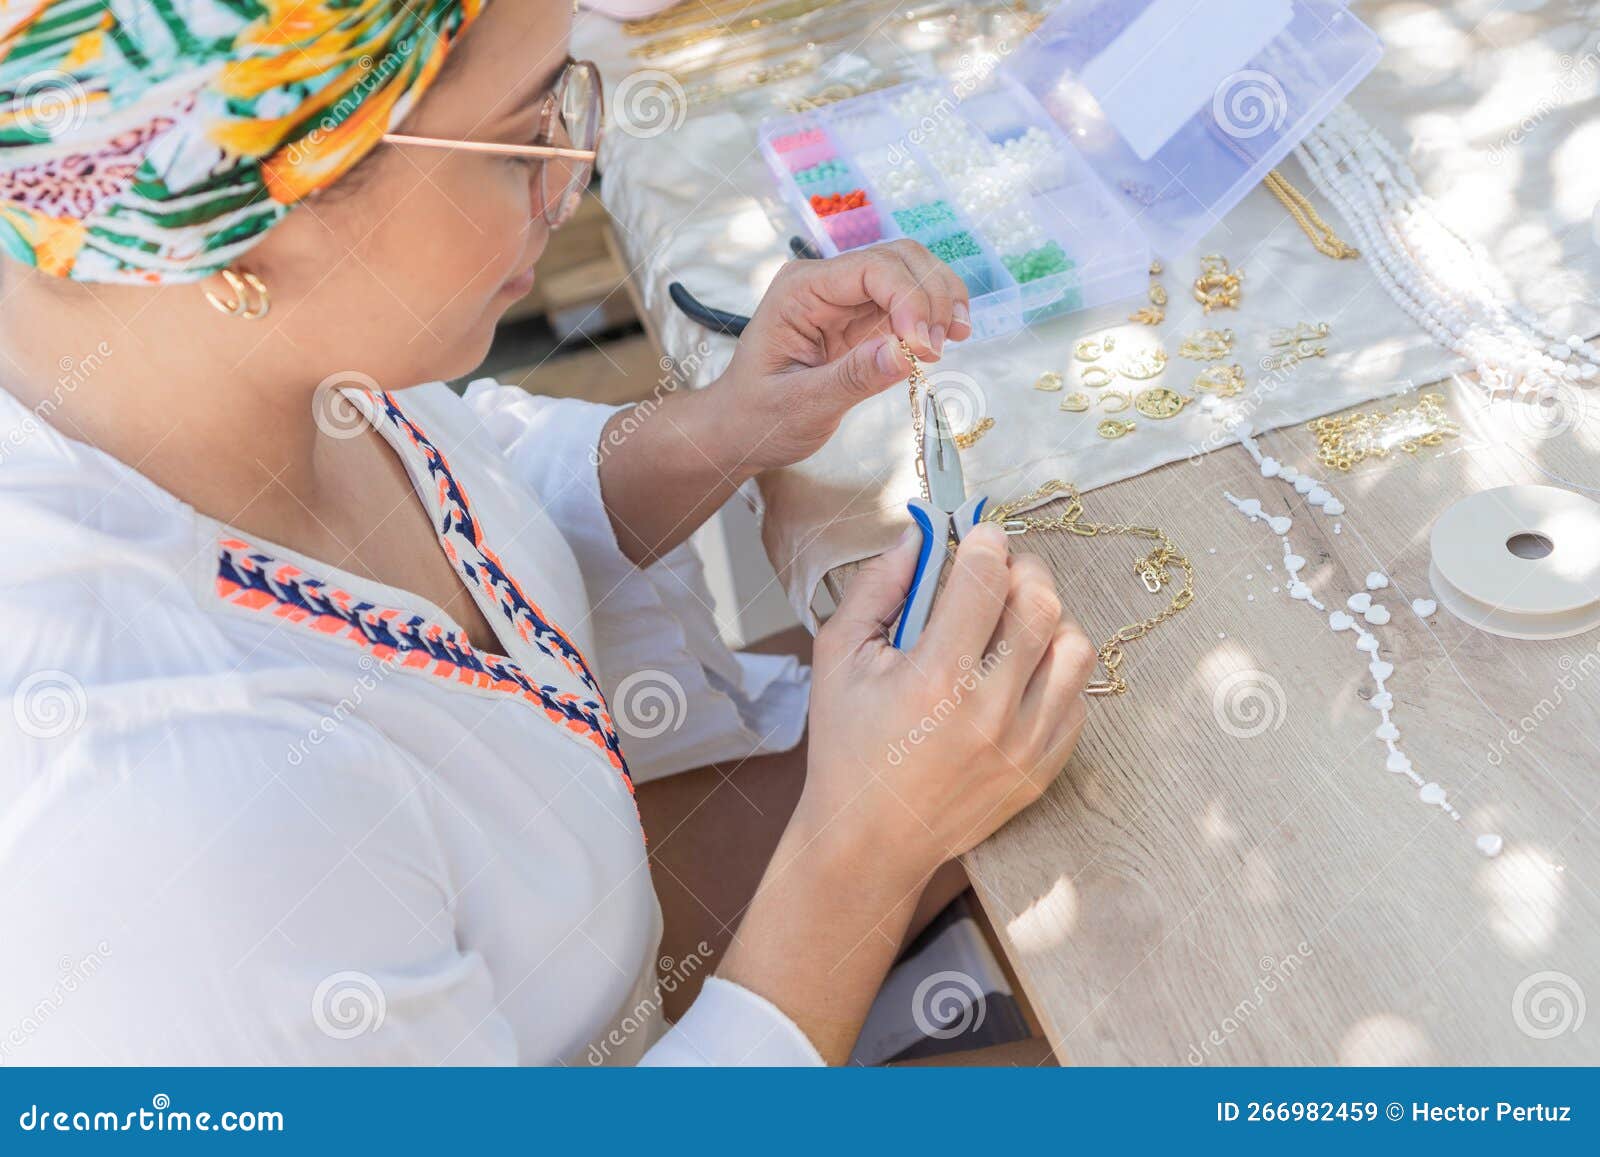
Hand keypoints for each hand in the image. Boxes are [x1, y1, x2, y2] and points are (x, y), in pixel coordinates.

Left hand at [705, 240, 971, 473]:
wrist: (740, 429)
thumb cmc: (759, 418)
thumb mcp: (801, 405)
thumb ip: (853, 378)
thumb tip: (906, 353)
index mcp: (800, 290)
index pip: (871, 268)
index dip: (909, 300)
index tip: (926, 348)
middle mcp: (825, 282)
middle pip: (899, 259)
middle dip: (930, 296)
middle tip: (941, 348)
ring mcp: (847, 298)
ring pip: (911, 273)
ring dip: (940, 299)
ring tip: (956, 338)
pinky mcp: (865, 319)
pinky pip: (910, 302)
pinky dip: (935, 314)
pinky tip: (951, 337)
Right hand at [796, 523, 1095, 883]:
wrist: (870, 839)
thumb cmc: (847, 746)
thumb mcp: (838, 657)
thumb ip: (877, 587)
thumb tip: (919, 537)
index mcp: (935, 678)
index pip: (988, 578)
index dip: (986, 542)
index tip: (980, 537)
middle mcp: (990, 711)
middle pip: (1042, 604)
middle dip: (1023, 571)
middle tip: (1001, 572)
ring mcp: (1025, 744)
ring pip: (1075, 647)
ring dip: (1048, 621)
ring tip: (1015, 624)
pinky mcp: (1044, 768)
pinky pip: (1080, 697)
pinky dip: (1056, 672)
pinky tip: (1020, 671)